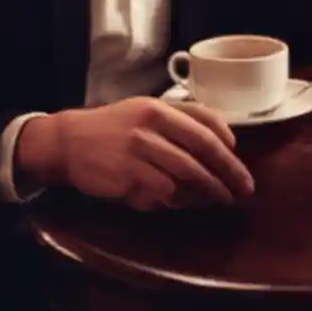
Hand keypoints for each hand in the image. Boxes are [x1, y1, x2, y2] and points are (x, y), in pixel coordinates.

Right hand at [18, 98, 253, 210]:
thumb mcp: (143, 112)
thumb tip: (221, 143)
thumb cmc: (112, 129)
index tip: (236, 154)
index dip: (226, 138)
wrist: (68, 141)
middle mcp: (151, 125)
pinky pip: (163, 191)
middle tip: (244, 188)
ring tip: (221, 200)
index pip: (204, 119)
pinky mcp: (128, 175)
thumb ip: (177, 122)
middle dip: (228, 172)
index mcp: (159, 107)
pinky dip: (177, 199)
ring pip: (187, 174)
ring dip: (208, 190)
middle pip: (203, 150)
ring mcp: (139, 150)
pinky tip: (182, 203)